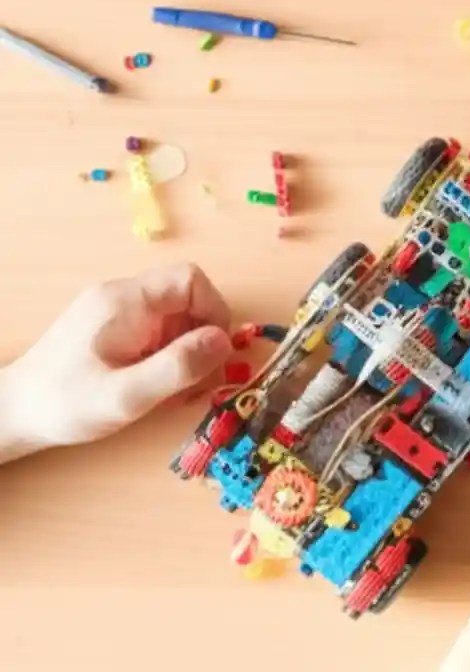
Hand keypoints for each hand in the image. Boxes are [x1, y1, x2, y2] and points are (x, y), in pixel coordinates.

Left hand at [0, 263, 232, 457]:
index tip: (214, 354)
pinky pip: (157, 328)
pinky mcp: (112, 326)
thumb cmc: (66, 405)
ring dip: (187, 350)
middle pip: (187, 297)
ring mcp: (115, 309)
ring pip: (175, 315)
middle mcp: (121, 295)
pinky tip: (156, 383)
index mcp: (125, 301)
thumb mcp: (127, 395)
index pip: (191, 280)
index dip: (215, 313)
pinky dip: (169, 354)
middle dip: (203, 337)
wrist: (13, 413)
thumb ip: (178, 367)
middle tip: (197, 380)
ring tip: (174, 388)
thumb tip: (224, 341)